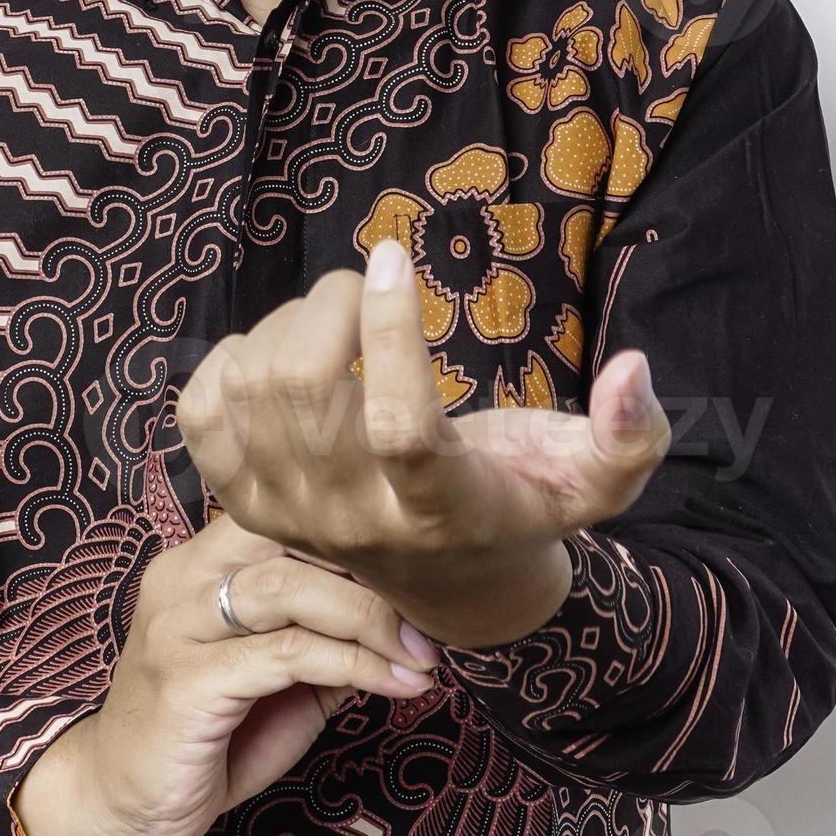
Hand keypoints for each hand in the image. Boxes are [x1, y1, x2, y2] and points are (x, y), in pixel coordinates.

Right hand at [10, 512, 437, 835]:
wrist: (118, 802)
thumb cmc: (204, 738)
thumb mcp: (280, 683)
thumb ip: (328, 642)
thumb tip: (409, 620)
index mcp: (200, 563)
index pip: (285, 514)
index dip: (358, 535)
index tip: (424, 573)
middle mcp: (182, 578)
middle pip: (290, 534)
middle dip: (374, 569)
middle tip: (432, 616)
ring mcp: (178, 626)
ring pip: (291, 587)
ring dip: (372, 619)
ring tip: (421, 656)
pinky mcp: (187, 680)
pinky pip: (286, 654)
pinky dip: (354, 665)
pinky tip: (395, 685)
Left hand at [175, 238, 673, 649]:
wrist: (450, 580)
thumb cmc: (526, 504)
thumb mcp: (595, 481)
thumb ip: (629, 435)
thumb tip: (633, 368)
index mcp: (441, 509)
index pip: (399, 424)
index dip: (392, 330)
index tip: (397, 254)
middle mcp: (354, 521)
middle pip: (307, 391)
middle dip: (333, 302)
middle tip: (370, 279)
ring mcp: (290, 516)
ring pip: (253, 387)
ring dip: (288, 322)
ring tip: (335, 317)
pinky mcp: (244, 504)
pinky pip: (201, 411)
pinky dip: (231, 358)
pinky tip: (280, 352)